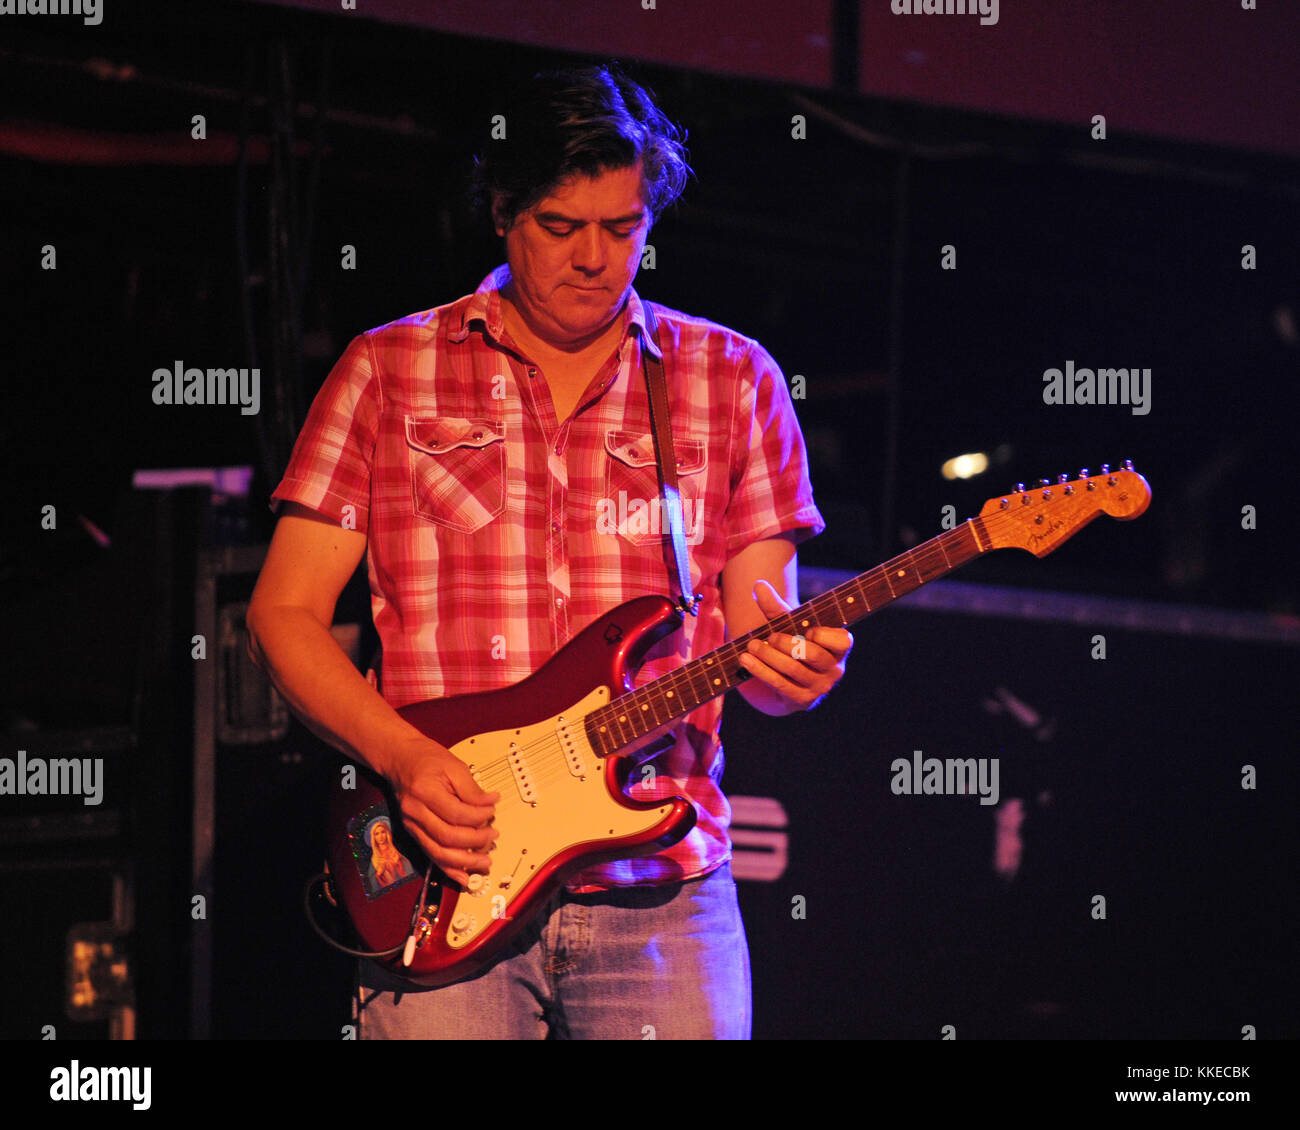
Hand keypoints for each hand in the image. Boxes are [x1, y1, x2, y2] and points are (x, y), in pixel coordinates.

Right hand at [384, 736, 499, 886]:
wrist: (401, 759)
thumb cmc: (426, 760)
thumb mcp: (454, 765)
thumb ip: (472, 788)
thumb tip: (491, 803)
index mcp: (424, 791)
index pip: (456, 813)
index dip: (478, 816)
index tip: (492, 811)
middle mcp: (415, 812)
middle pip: (447, 837)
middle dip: (475, 841)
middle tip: (493, 836)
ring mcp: (412, 825)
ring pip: (438, 852)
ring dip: (464, 862)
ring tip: (484, 863)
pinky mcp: (414, 832)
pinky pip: (431, 855)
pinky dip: (448, 869)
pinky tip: (463, 876)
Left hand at [736, 579, 853, 712]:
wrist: (788, 675)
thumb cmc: (794, 641)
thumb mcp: (789, 623)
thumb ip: (775, 606)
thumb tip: (758, 585)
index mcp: (840, 647)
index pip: (842, 641)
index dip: (822, 635)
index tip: (806, 630)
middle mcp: (835, 669)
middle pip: (812, 655)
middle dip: (787, 643)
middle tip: (769, 637)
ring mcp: (820, 687)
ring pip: (793, 669)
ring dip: (768, 656)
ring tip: (751, 645)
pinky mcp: (802, 700)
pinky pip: (780, 685)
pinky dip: (761, 671)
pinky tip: (746, 660)